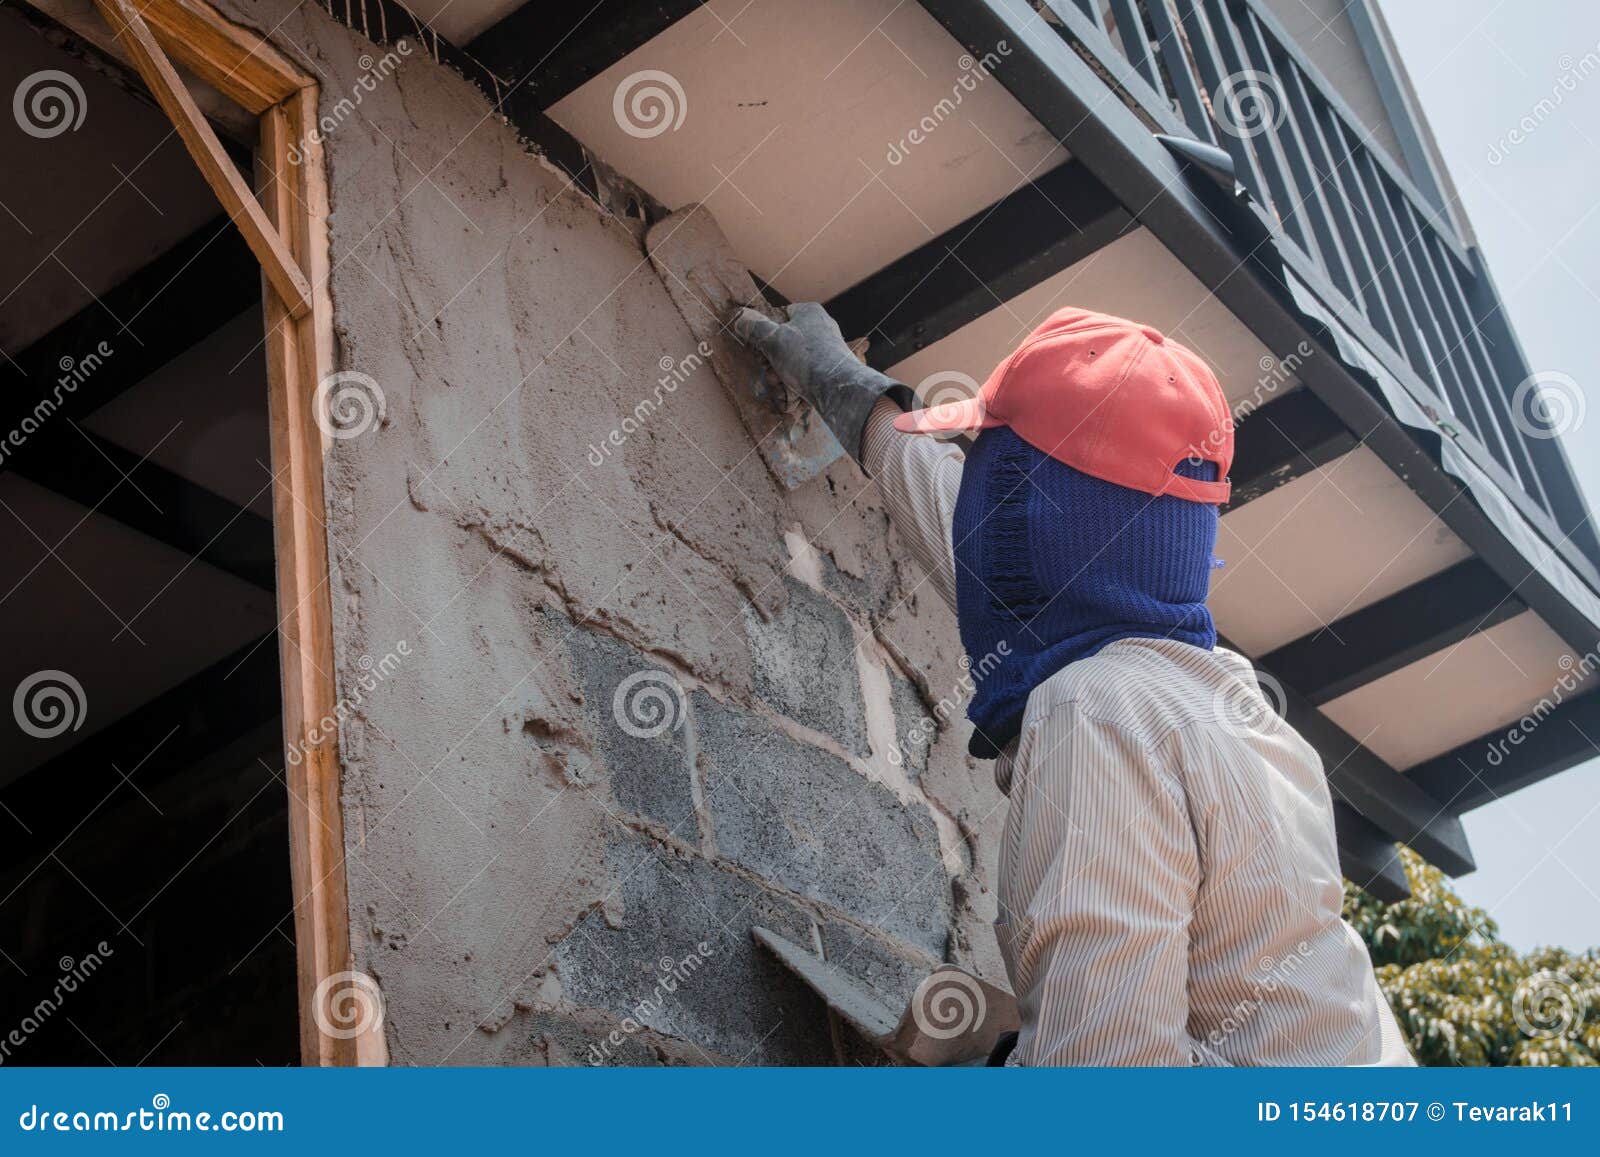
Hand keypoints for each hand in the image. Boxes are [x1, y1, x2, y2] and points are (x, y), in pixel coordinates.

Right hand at [732, 302, 862, 406]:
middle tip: (767, 370)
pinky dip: (797, 380)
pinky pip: (807, 371)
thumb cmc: (806, 358)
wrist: (839, 388)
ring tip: (778, 383)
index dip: (766, 330)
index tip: (759, 346)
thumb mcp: (773, 340)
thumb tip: (739, 317)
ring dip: (781, 371)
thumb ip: (754, 328)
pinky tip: (792, 391)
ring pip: (795, 357)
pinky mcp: (833, 367)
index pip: (780, 314)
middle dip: (772, 357)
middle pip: (786, 339)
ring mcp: (829, 347)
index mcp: (810, 312)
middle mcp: (822, 326)